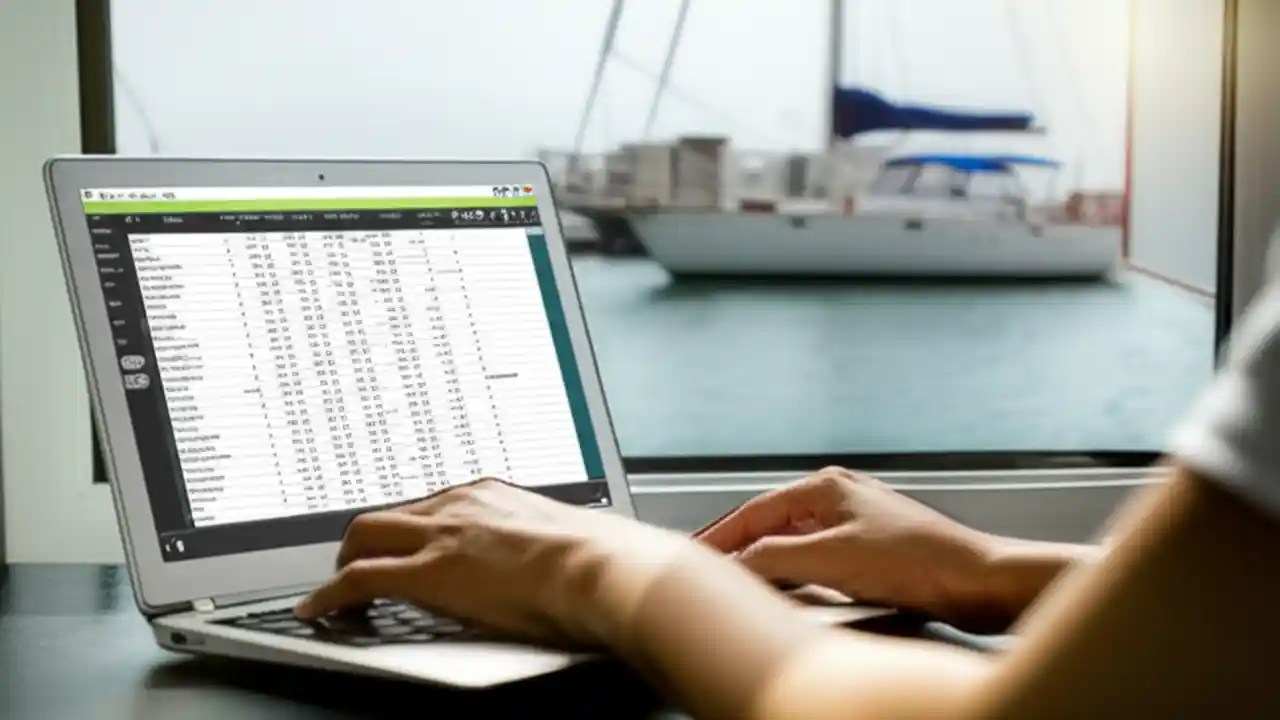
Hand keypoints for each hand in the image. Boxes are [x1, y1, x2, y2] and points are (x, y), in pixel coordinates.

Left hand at [295, 478, 689, 646]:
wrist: (600, 567)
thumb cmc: (598, 559)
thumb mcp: (559, 536)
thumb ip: (538, 540)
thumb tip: (551, 560)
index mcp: (491, 494)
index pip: (429, 505)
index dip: (406, 528)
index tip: (402, 543)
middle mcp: (459, 505)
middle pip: (385, 514)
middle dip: (362, 541)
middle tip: (355, 565)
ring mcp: (441, 536)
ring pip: (364, 536)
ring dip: (345, 563)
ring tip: (336, 589)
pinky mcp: (428, 573)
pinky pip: (360, 578)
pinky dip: (330, 594)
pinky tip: (319, 609)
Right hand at [697, 467, 1010, 628]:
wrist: (980, 582)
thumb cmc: (920, 560)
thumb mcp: (832, 558)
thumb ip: (773, 559)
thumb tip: (733, 564)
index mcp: (826, 486)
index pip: (753, 511)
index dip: (718, 536)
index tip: (691, 556)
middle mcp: (840, 497)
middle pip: (771, 524)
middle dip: (738, 547)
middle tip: (706, 571)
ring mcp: (858, 523)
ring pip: (794, 542)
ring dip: (766, 561)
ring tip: (739, 582)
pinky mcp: (873, 552)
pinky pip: (817, 558)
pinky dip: (794, 572)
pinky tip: (789, 590)